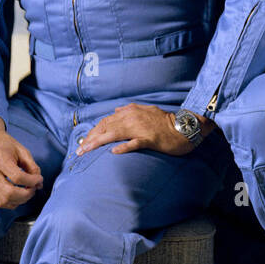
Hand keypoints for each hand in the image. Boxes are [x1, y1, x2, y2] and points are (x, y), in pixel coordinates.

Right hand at [0, 112, 43, 209]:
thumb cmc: (5, 145)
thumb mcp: (22, 151)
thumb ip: (32, 167)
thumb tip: (39, 184)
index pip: (17, 177)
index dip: (32, 181)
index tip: (39, 179)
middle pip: (9, 193)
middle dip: (26, 194)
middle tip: (34, 188)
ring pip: (4, 201)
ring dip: (20, 200)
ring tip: (27, 191)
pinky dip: (12, 203)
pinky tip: (18, 195)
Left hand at [77, 104, 206, 156]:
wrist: (184, 126)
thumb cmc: (165, 122)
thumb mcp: (145, 111)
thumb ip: (130, 111)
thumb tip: (117, 111)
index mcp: (130, 111)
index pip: (106, 121)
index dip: (93, 131)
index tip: (84, 142)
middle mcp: (132, 117)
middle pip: (106, 127)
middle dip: (91, 138)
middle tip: (80, 151)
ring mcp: (141, 127)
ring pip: (114, 134)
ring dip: (98, 143)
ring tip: (87, 151)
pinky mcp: (150, 139)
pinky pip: (134, 143)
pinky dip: (123, 147)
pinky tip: (113, 153)